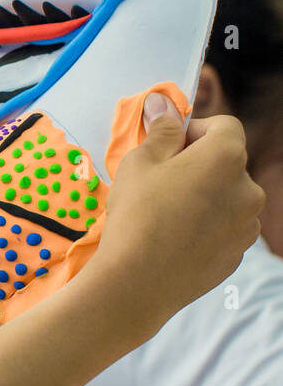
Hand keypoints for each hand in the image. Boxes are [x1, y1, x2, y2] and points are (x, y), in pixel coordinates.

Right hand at [88, 93, 264, 338]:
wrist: (139, 282)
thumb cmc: (137, 215)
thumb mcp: (139, 163)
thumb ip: (159, 130)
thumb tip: (163, 103)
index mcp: (226, 157)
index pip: (224, 125)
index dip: (194, 130)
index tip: (167, 146)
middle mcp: (248, 188)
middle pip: (226, 162)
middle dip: (197, 164)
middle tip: (158, 180)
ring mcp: (247, 224)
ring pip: (227, 196)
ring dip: (204, 195)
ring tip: (165, 213)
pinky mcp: (238, 253)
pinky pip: (224, 226)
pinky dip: (205, 224)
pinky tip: (172, 237)